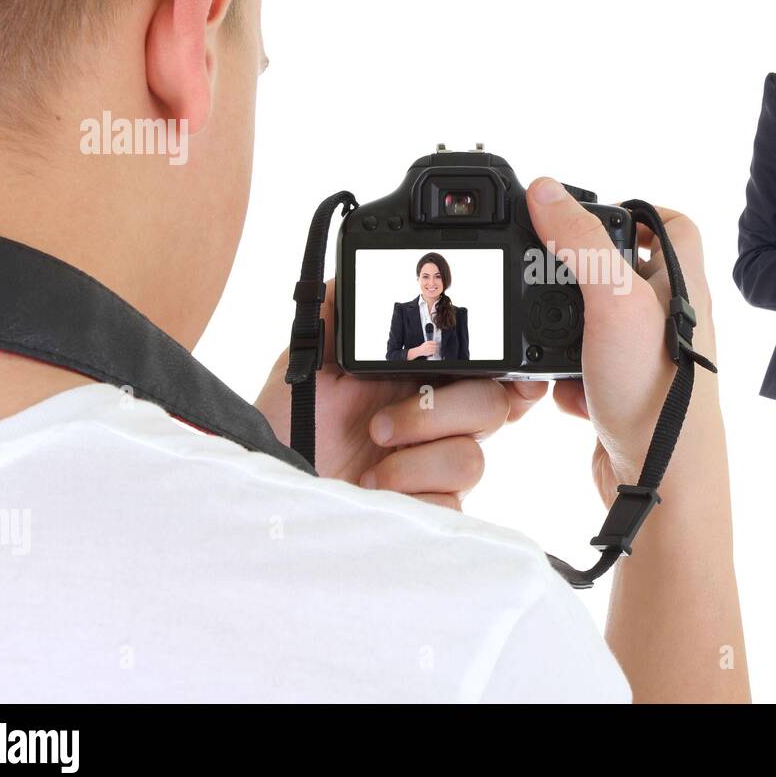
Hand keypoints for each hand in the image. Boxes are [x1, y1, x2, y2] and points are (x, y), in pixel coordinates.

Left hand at [255, 280, 546, 509]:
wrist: (268, 485)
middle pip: (495, 405)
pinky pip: (452, 501)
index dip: (507, 366)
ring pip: (474, 456)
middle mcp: (436, 422)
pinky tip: (373, 490)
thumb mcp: (310, 356)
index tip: (501, 365)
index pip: (489, 368)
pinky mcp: (430, 511)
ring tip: (370, 456)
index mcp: (420, 378)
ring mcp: (434, 469)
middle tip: (383, 422)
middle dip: (441, 410)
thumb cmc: (284, 425)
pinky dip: (409, 489)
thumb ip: (343, 308)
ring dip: (416, 454)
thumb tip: (360, 266)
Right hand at [524, 177, 721, 507]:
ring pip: (594, 323)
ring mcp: (647, 357)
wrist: (658, 484)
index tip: (590, 215)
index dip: (634, 210)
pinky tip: (567, 390)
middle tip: (549, 278)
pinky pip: (584, 369)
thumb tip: (546, 190)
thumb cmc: (657, 394)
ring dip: (565, 331)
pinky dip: (566, 377)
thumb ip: (580, 242)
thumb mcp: (614, 300)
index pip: (671, 224)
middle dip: (579, 277)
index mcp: (681, 283)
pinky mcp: (624, 392)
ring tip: (553, 341)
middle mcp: (670, 317)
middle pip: (622, 270)